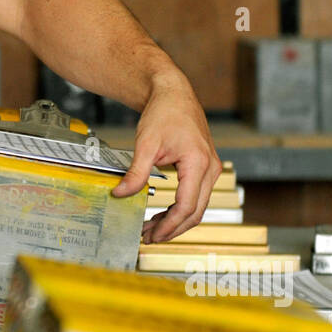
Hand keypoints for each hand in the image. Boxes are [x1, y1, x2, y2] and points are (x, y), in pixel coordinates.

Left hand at [111, 74, 220, 243]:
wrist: (173, 94)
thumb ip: (135, 173)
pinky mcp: (206, 168)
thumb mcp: (145, 144)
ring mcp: (211, 169)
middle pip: (196, 212)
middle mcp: (211, 168)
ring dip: (176, 221)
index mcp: (199, 163)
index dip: (169, 225)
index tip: (152, 234)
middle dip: (173, 228)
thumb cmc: (164, 113)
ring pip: (199, 206)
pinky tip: (162, 214)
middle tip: (149, 237)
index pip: (187, 205)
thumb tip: (120, 194)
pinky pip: (197, 196)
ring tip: (152, 228)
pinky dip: (181, 209)